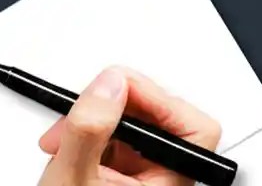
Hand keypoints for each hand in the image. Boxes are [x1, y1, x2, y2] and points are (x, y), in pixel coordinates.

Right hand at [36, 66, 220, 185]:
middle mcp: (164, 183)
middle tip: (86, 107)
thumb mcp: (73, 177)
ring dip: (97, 121)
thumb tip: (109, 86)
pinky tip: (69, 146)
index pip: (195, 129)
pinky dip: (91, 135)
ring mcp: (145, 181)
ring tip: (66, 136)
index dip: (160, 99)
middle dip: (116, 107)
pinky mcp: (124, 177)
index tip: (119, 89)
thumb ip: (90, 129)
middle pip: (162, 120)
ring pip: (136, 128)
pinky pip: (116, 140)